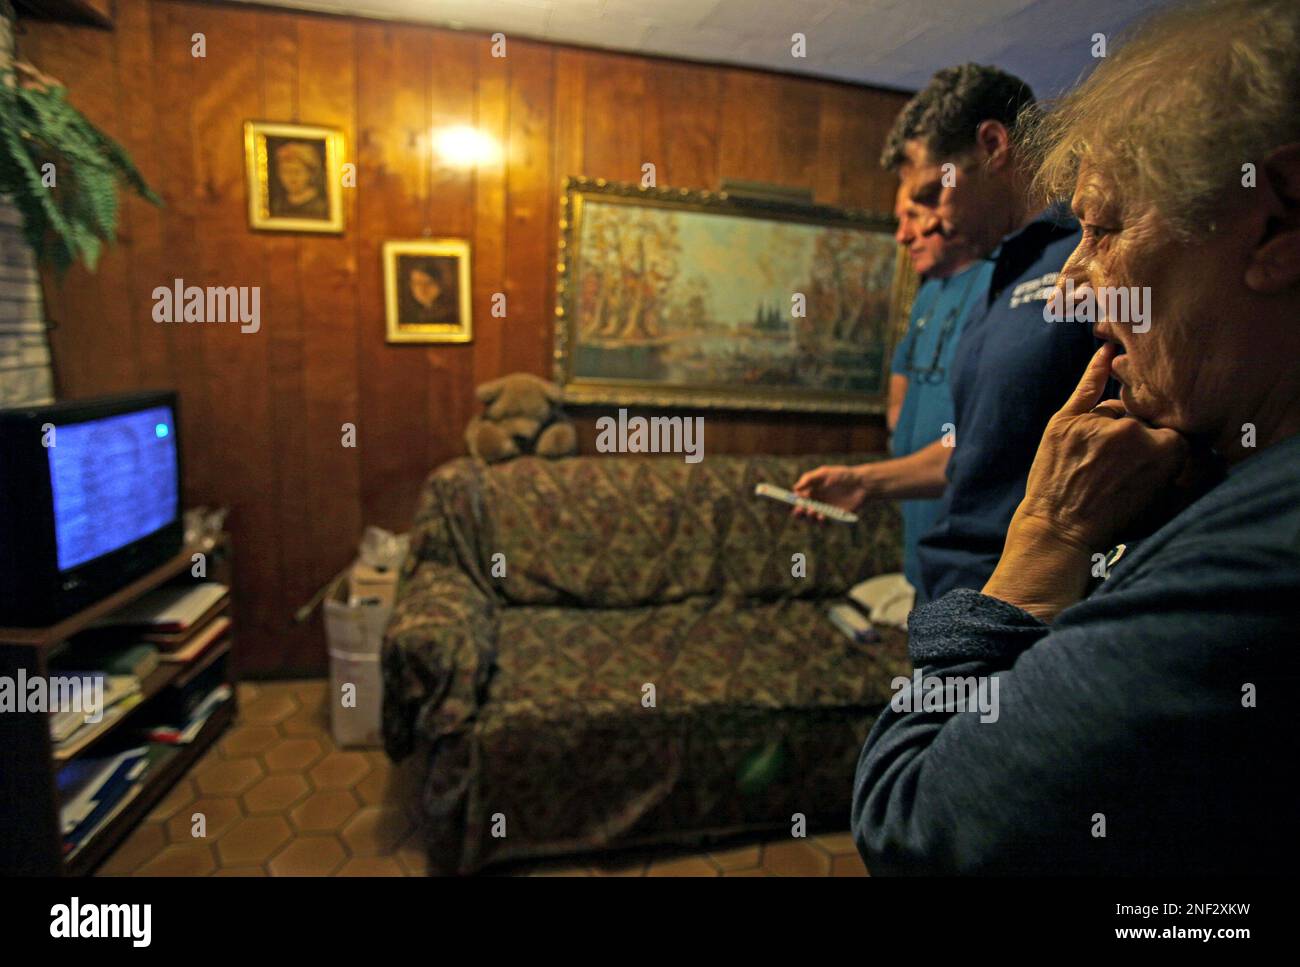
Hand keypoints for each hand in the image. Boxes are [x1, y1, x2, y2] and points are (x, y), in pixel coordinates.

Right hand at [791, 465, 870, 521]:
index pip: (796, 500)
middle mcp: (815, 503)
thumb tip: (794, 489)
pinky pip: (824, 524)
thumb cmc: (842, 476)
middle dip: (798, 512)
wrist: (862, 484)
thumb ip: (808, 479)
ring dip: (809, 517)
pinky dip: (821, 522)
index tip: (785, 503)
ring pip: (811, 519)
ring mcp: (824, 511)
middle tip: (799, 509)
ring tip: (812, 511)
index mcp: (810, 492)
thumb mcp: (824, 473)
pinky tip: (822, 516)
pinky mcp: (834, 518)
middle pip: (801, 512)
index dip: (789, 502)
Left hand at [1015, 343, 1189, 552]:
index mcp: (1165, 449)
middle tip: (1115, 467)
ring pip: (1114, 410)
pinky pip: (1086, 387)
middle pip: (1142, 419)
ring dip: (1109, 426)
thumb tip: (1194, 444)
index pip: (1171, 431)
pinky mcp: (1066, 420)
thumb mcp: (1159, 498)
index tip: (1148, 462)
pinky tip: (1106, 350)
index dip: (1160, 447)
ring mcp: (1098, 423)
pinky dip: (1096, 368)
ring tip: (1093, 459)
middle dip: (1134, 438)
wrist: (1059, 530)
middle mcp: (1134, 430)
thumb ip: (1179, 465)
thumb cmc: (1110, 520)